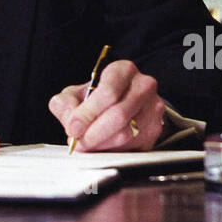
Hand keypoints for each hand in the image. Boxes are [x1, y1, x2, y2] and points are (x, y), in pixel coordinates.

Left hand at [48, 59, 165, 151]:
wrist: (122, 102)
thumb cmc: (96, 96)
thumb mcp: (76, 93)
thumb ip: (66, 104)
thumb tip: (70, 120)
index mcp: (123, 70)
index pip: (108, 92)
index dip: (88, 113)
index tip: (73, 128)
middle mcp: (143, 86)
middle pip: (119, 115)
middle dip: (93, 133)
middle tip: (78, 142)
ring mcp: (153, 109)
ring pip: (126, 135)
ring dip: (101, 145)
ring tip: (87, 145)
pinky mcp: (155, 131)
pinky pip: (132, 147)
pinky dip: (112, 151)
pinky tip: (102, 147)